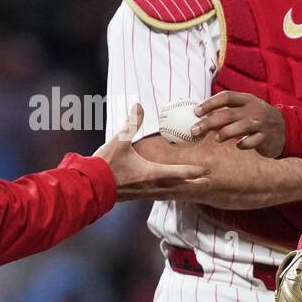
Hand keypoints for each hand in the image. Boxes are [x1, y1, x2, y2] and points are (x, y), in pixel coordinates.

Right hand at [95, 104, 210, 200]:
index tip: (207, 170)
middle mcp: (152, 186)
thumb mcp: (119, 141)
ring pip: (171, 193)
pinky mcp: (138, 196)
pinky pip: (160, 196)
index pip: (179, 173)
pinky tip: (171, 192)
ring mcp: (145, 193)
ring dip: (185, 191)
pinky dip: (171, 194)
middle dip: (195, 185)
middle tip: (210, 184)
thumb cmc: (106, 164)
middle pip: (180, 187)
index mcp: (151, 173)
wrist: (90, 185)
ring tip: (197, 190)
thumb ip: (131, 123)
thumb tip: (138, 105)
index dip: (194, 171)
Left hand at [193, 91, 286, 157]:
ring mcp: (261, 124)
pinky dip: (243, 145)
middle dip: (209, 122)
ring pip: (240, 127)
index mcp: (247, 99)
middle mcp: (254, 110)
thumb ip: (228, 111)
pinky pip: (251, 142)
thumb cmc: (259, 119)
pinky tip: (238, 146)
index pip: (226, 97)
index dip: (210, 103)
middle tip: (195, 130)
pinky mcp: (266, 138)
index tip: (196, 112)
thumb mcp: (247, 109)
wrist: (286, 129)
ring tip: (216, 139)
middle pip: (228, 114)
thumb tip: (201, 116)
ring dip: (225, 133)